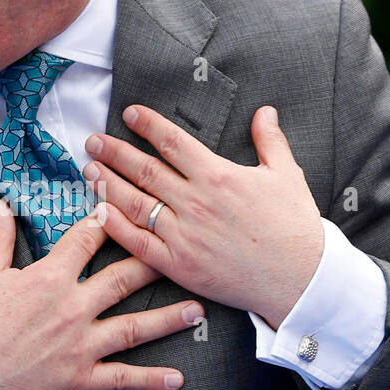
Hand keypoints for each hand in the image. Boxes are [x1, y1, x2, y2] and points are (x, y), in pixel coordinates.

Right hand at [0, 200, 205, 389]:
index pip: (86, 240)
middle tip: (186, 252)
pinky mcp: (79, 378)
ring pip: (134, 328)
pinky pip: (121, 378)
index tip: (124, 207)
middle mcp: (73, 308)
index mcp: (49, 278)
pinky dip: (150, 380)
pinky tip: (177, 379)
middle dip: (156, 263)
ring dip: (169, 318)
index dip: (107, 219)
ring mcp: (80, 345)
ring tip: (198, 310)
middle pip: (123, 279)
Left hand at [82, 104, 322, 330]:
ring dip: (108, 184)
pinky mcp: (179, 265)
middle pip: (145, 169)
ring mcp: (184, 235)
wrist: (299, 278)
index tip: (128, 114)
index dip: (147, 124)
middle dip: (114, 151)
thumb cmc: (295, 226)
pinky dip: (116, 226)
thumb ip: (270, 140)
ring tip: (90, 169)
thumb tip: (264, 110)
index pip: (172, 142)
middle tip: (92, 140)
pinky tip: (99, 211)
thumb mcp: (287, 175)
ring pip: (135, 203)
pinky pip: (139, 243)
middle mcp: (196, 202)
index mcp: (219, 175)